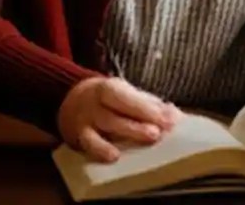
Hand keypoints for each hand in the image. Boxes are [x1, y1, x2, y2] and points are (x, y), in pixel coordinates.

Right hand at [57, 77, 183, 162]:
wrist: (69, 102)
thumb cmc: (108, 102)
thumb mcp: (126, 96)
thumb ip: (150, 105)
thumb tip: (175, 115)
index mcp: (108, 89)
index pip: (125, 96)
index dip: (147, 108)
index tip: (169, 120)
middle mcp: (94, 103)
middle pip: (115, 110)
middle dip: (137, 121)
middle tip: (157, 133)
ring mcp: (85, 120)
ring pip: (103, 125)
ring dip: (124, 133)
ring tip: (142, 141)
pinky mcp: (79, 138)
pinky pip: (88, 144)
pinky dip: (99, 150)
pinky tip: (113, 156)